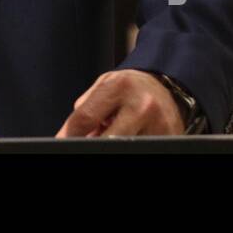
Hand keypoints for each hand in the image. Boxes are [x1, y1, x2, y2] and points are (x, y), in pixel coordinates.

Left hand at [55, 70, 184, 136]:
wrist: (168, 86)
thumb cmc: (132, 86)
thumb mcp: (106, 84)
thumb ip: (87, 105)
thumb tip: (69, 133)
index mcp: (121, 86)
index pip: (86, 117)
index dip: (69, 133)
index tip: (63, 140)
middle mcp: (141, 106)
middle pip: (105, 139)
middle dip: (91, 143)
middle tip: (83, 143)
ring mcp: (158, 125)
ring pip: (124, 147)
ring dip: (111, 146)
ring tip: (110, 135)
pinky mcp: (169, 138)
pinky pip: (140, 148)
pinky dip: (128, 145)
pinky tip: (126, 139)